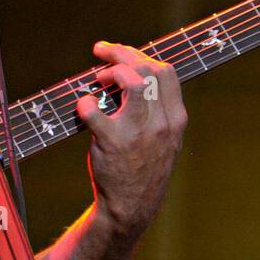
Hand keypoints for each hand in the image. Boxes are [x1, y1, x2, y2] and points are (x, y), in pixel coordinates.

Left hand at [75, 41, 186, 239]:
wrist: (131, 206)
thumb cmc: (143, 168)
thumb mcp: (163, 139)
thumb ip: (155, 109)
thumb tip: (129, 74)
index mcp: (175, 119)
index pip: (166, 72)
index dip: (141, 54)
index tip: (122, 54)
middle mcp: (161, 123)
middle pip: (147, 69)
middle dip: (122, 54)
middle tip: (102, 53)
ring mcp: (138, 133)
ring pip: (131, 82)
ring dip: (110, 72)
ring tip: (98, 80)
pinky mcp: (113, 143)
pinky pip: (96, 110)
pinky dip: (86, 103)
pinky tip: (84, 106)